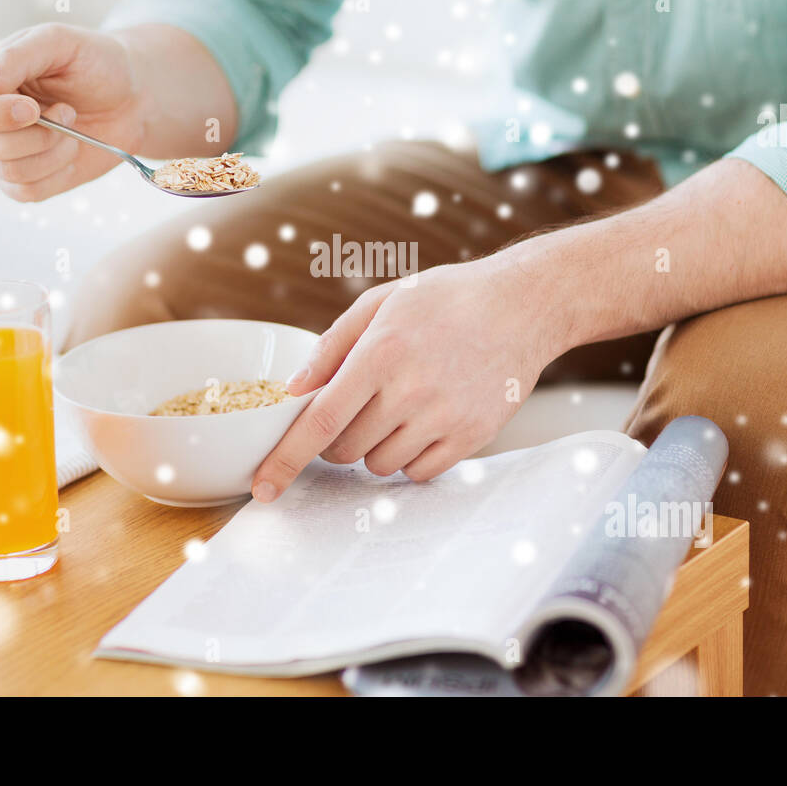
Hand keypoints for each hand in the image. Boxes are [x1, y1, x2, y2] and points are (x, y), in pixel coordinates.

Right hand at [0, 23, 146, 201]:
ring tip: (73, 125)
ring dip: (51, 150)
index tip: (32, 108)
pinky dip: (58, 171)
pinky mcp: (28, 179)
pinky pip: (27, 191)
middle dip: (32, 134)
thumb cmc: (94, 62)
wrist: (134, 97)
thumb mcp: (58, 42)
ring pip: (8, 170)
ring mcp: (4, 152)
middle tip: (67, 111)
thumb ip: (15, 57)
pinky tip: (72, 148)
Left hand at [251, 253, 557, 500]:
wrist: (522, 305)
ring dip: (374, 448)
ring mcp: (445, 417)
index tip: (264, 487)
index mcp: (381, 353)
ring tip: (396, 408)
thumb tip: (292, 391)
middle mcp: (411, 390)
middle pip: (345, 449)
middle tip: (357, 407)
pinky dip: (410, 458)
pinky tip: (422, 423)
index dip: (286, 459)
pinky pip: (420, 473)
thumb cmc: (444, 299)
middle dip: (337, 438)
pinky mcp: (473, 436)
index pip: (321, 421)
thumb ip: (331, 347)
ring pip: (380, 466)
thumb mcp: (381, 303)